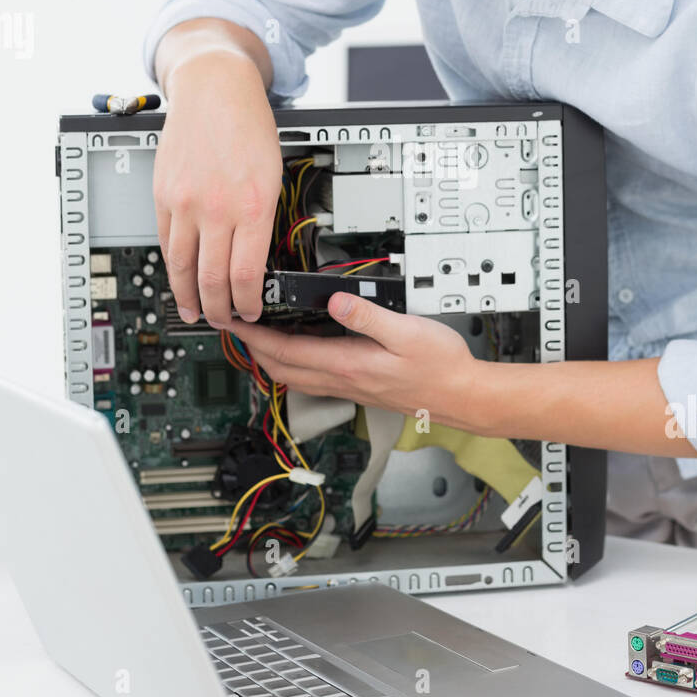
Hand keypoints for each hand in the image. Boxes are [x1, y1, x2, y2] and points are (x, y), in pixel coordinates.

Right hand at [153, 47, 283, 326]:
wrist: (214, 87)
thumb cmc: (249, 125)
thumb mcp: (272, 176)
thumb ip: (261, 219)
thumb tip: (256, 261)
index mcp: (252, 206)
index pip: (247, 275)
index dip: (248, 303)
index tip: (251, 313)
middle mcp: (216, 208)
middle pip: (212, 279)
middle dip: (219, 310)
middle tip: (223, 321)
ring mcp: (185, 203)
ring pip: (182, 266)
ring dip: (188, 296)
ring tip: (194, 311)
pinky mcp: (162, 195)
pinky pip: (166, 241)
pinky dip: (173, 264)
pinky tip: (178, 277)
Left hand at [232, 292, 483, 429]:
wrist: (462, 396)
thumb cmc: (441, 366)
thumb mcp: (407, 332)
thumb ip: (367, 316)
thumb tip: (335, 300)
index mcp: (348, 364)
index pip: (286, 350)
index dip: (254, 336)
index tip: (233, 321)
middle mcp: (343, 380)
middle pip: (281, 368)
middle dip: (252, 347)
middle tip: (236, 324)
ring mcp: (350, 387)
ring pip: (295, 376)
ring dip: (271, 357)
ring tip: (259, 335)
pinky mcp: (359, 387)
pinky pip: (313, 378)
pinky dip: (294, 364)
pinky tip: (299, 350)